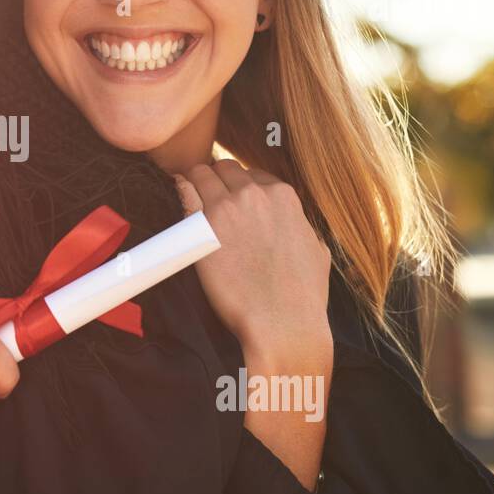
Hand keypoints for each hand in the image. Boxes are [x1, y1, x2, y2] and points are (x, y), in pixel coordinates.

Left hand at [174, 159, 333, 489]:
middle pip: (225, 169)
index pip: (253, 174)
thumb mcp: (315, 249)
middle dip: (217, 179)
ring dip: (196, 179)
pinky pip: (185, 192)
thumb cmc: (302, 296)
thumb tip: (294, 223)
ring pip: (202, 173)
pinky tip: (179, 191)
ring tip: (191, 190)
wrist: (283, 324)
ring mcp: (226, 207)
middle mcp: (255, 194)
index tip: (233, 197)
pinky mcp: (201, 227)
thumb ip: (300, 226)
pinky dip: (181, 189)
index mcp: (284, 196)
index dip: (240, 186)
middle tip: (208, 193)